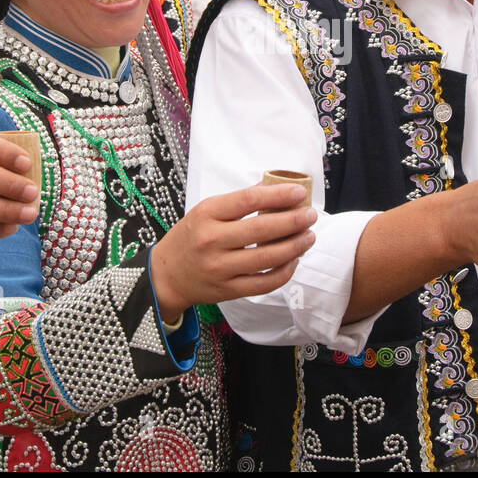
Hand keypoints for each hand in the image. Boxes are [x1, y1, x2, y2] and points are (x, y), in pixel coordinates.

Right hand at [150, 182, 317, 320]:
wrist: (166, 275)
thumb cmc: (191, 237)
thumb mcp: (206, 211)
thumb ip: (239, 201)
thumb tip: (276, 188)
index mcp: (207, 214)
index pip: (248, 200)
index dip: (278, 195)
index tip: (299, 192)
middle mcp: (212, 241)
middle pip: (262, 229)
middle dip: (294, 221)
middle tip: (311, 215)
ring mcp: (220, 268)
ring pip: (267, 257)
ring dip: (295, 246)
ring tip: (309, 236)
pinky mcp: (228, 290)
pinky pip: (264, 282)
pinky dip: (284, 272)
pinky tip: (294, 260)